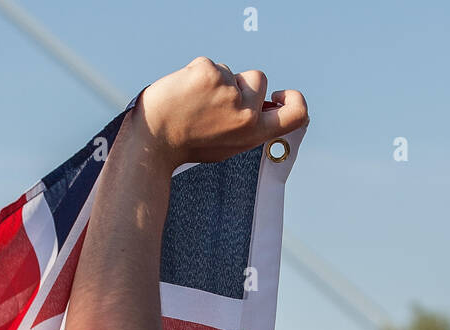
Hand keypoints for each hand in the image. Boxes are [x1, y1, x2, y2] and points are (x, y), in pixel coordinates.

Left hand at [134, 57, 308, 171]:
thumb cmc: (188, 143)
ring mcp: (228, 91)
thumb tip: (269, 105)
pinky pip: (210, 65)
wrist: (152, 141)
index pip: (296, 113)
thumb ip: (250, 126)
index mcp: (253, 133)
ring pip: (231, 72)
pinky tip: (183, 93)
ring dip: (215, 82)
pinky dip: (196, 75)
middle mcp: (246, 112)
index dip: (293, 99)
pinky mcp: (208, 73)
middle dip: (239, 85)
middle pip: (258, 79)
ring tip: (193, 103)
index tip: (278, 95)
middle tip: (212, 104)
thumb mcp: (228, 145)